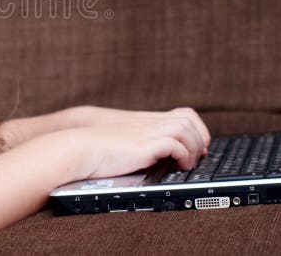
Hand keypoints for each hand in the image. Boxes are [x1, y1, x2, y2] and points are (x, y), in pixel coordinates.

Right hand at [70, 108, 209, 179]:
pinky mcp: (144, 144)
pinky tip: (178, 166)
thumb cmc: (98, 149)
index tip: (199, 147)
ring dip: (193, 148)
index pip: (183, 114)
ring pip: (186, 130)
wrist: (80, 147)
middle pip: (189, 119)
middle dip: (200, 138)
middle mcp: (149, 124)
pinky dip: (183, 155)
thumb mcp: (125, 140)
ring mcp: (147, 132)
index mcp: (147, 122)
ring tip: (187, 164)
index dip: (196, 129)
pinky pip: (175, 144)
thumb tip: (157, 158)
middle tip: (198, 156)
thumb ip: (142, 142)